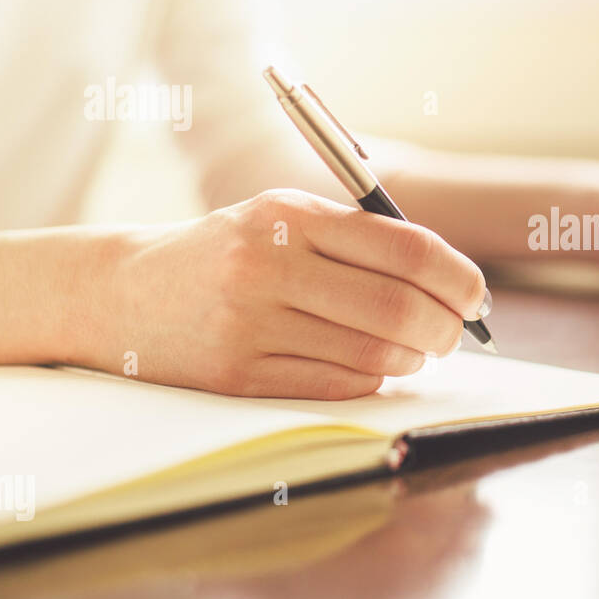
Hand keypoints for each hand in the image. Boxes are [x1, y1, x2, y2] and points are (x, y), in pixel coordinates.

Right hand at [105, 189, 486, 398]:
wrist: (122, 292)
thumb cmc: (229, 251)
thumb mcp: (284, 217)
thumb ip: (361, 239)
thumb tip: (452, 283)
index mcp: (291, 213)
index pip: (406, 249)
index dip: (458, 278)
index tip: (476, 297)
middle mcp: (269, 264)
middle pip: (398, 309)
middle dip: (446, 329)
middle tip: (454, 334)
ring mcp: (250, 324)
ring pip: (373, 355)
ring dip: (413, 359)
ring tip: (417, 351)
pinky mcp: (237, 376)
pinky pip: (337, 386)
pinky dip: (373, 380)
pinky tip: (376, 367)